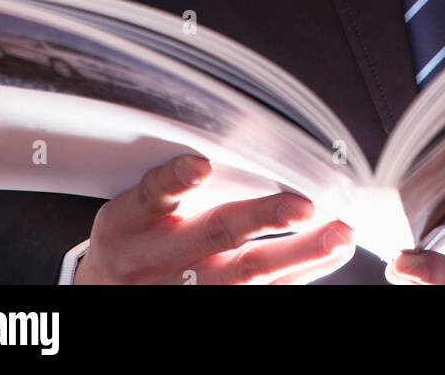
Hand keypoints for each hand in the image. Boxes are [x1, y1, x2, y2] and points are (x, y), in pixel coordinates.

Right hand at [74, 153, 353, 283]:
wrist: (106, 298)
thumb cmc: (131, 240)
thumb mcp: (131, 207)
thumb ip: (174, 180)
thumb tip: (242, 133)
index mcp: (130, 222)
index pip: (153, 194)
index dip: (176, 180)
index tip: (200, 165)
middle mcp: (155, 260)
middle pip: (215, 234)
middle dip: (265, 217)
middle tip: (305, 205)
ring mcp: (182, 292)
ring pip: (247, 274)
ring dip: (300, 254)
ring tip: (338, 234)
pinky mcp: (206, 310)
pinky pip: (258, 296)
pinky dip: (296, 275)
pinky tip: (326, 257)